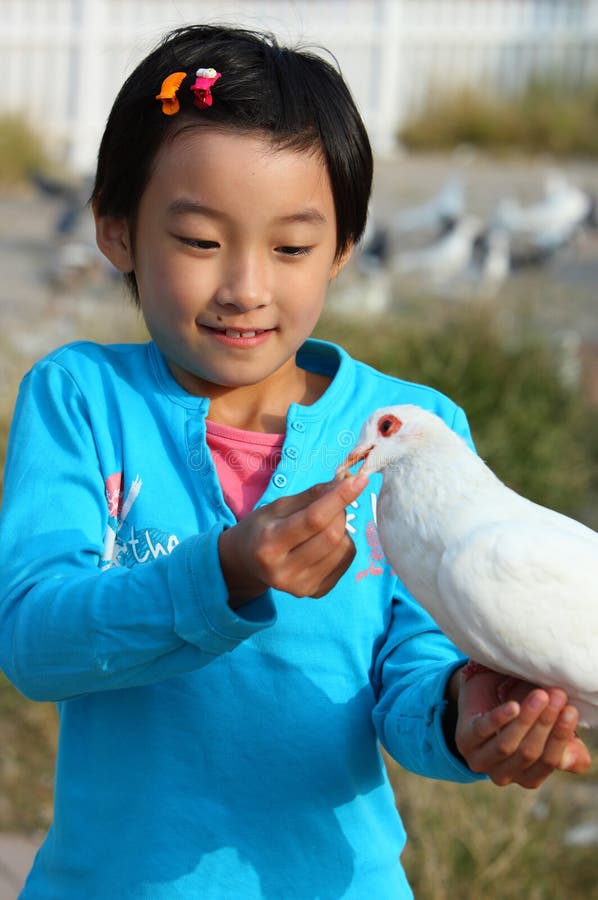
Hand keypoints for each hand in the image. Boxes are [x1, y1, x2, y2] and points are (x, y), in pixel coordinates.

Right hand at [218, 473, 368, 606]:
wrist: (247, 563)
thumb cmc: (263, 528)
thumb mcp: (279, 506)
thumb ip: (313, 495)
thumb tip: (346, 482)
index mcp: (269, 544)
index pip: (313, 519)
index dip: (339, 498)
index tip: (360, 480)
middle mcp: (284, 571)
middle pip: (331, 535)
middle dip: (340, 511)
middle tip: (332, 503)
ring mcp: (301, 587)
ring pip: (342, 547)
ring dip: (341, 528)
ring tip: (322, 525)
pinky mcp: (316, 593)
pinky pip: (345, 560)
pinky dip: (342, 544)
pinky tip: (323, 543)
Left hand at [451, 667, 591, 787]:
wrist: (485, 695)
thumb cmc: (521, 717)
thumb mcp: (545, 731)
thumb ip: (563, 748)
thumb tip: (576, 759)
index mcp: (527, 777)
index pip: (548, 761)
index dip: (561, 737)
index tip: (571, 710)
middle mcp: (504, 775)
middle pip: (529, 752)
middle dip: (546, 722)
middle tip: (557, 696)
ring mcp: (481, 760)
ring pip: (508, 745)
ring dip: (527, 719)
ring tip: (540, 695)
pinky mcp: (465, 740)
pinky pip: (483, 731)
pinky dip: (499, 718)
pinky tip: (512, 705)